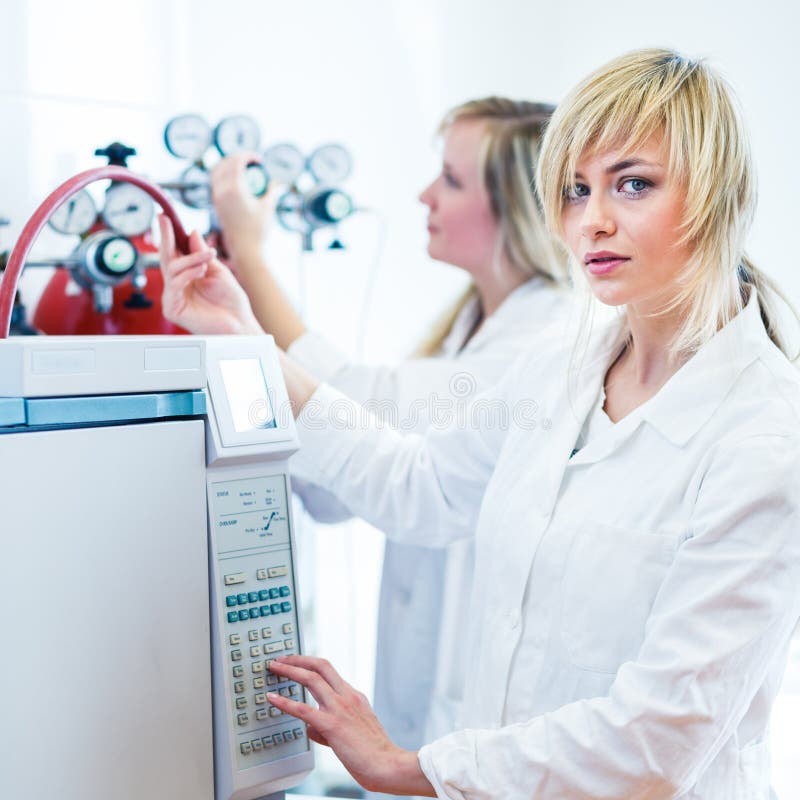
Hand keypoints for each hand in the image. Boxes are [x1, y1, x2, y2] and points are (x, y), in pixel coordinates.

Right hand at [158, 215, 261, 334]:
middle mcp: (178, 285)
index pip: (174, 253)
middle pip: (166, 258)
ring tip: (208, 258)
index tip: (164, 218)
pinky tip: (201, 271)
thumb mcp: (218, 270)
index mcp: (188, 276)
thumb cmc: (232, 302)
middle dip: (166, 238)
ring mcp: (173, 297)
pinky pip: (174, 285)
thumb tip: (192, 232)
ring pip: (172, 269)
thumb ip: (202, 254)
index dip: (169, 235)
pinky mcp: (172, 309)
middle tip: (165, 221)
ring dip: (191, 259)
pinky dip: (188, 274)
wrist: (240, 323)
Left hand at [211, 153, 275, 263]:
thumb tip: (275, 183)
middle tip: (251, 161)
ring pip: (217, 172)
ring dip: (228, 166)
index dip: (248, 156)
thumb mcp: (268, 208)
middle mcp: (221, 191)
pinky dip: (225, 176)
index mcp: (234, 189)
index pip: (236, 162)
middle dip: (237, 158)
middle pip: (225, 164)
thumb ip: (271, 192)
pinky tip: (238, 181)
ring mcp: (217, 198)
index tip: (259, 159)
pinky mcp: (216, 204)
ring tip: (243, 169)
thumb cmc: (259, 230)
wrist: (245, 249)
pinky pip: (217, 183)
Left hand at [267, 655, 434, 795]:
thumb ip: (330, 726)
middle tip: (281, 659)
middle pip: (321, 665)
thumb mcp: (354, 731)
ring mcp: (340, 708)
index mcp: (354, 696)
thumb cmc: (373, 753)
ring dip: (290, 670)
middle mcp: (347, 696)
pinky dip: (285, 702)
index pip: (329, 671)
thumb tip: (309, 728)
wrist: (387, 765)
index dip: (310, 664)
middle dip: (298, 659)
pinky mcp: (332, 725)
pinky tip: (272, 699)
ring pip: (311, 679)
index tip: (296, 662)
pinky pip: (303, 709)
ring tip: (274, 668)